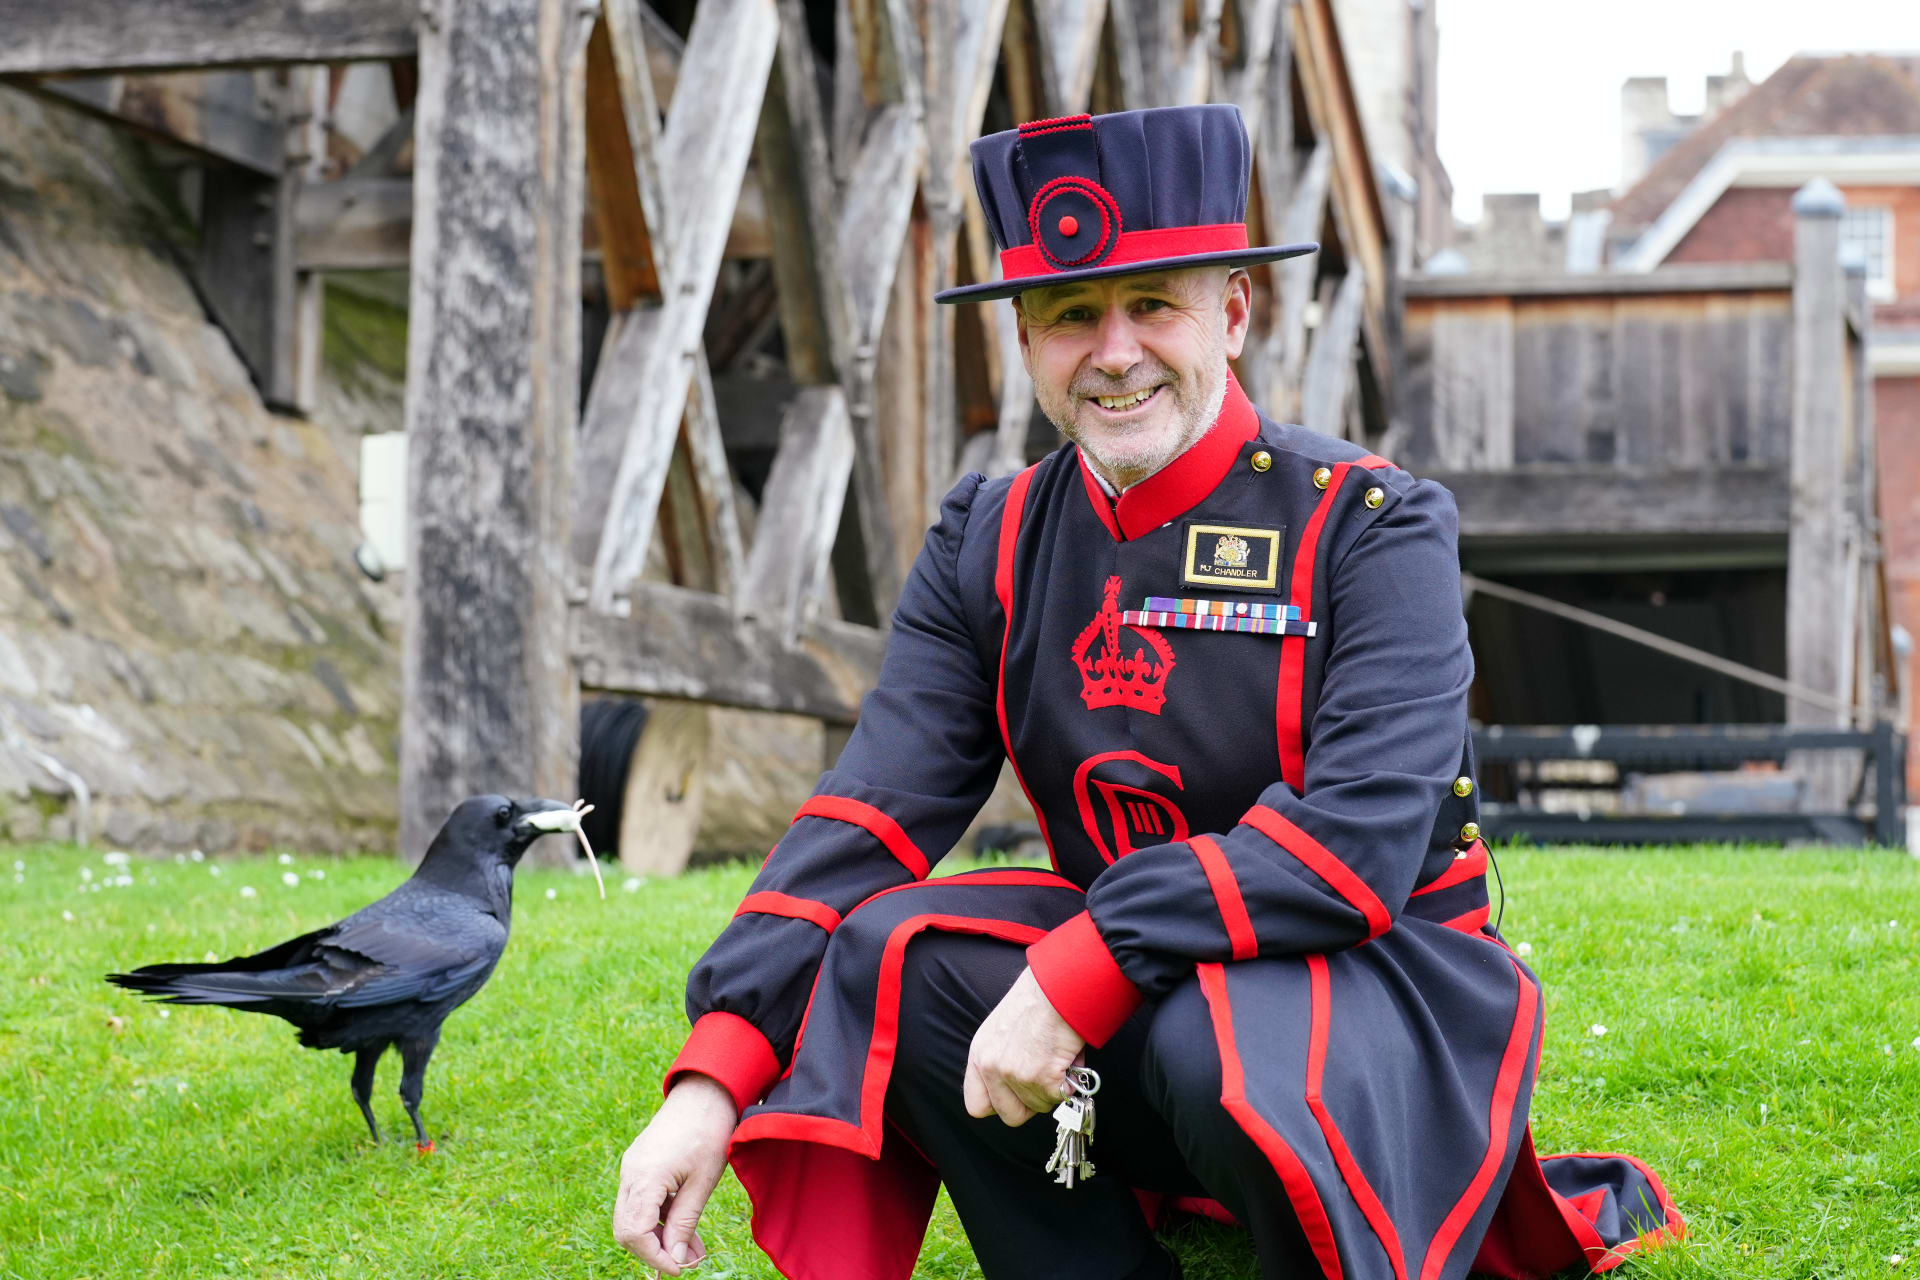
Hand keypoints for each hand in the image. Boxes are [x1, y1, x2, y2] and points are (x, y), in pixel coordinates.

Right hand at [612, 1074, 736, 1273]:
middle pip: (627, 1230)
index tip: (681, 1268)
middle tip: (688, 1260)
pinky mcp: (639, 1165)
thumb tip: (676, 1259)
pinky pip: (640, 1202)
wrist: (706, 1091)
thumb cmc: (708, 1131)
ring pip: (633, 1218)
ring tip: (694, 1248)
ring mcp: (632, 1168)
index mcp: (644, 1177)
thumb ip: (685, 1221)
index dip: (656, 1257)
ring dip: (659, 1237)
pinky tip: (684, 1227)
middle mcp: (630, 1174)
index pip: (635, 1233)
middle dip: (655, 1251)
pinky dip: (658, 1219)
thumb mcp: (703, 1181)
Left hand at [963, 966, 1085, 1126]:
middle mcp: (992, 1067)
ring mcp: (1016, 1074)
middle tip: (1045, 1080)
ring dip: (1054, 1088)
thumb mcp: (1004, 1028)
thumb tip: (1024, 1088)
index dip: (1001, 1104)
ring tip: (1058, 1056)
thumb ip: (1004, 1059)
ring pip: (1040, 1106)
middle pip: (1010, 1115)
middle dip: (1032, 1103)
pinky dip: (1071, 1084)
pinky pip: (1061, 1098)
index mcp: (980, 1054)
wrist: (1059, 985)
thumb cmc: (1039, 998)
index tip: (1017, 1094)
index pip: (977, 1106)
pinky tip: (1069, 1059)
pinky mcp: (1042, 1077)